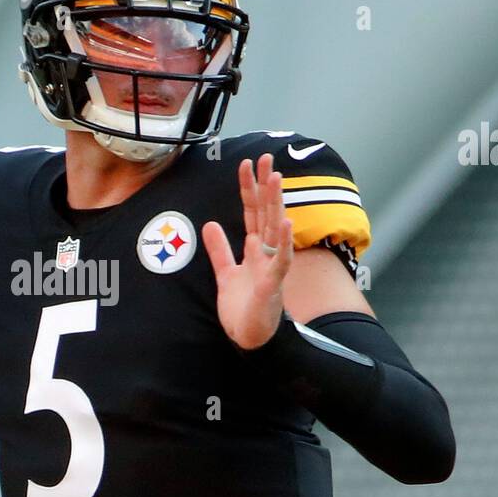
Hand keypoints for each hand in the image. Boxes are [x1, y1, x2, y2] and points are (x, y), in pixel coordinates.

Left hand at [202, 154, 292, 349]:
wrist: (249, 338)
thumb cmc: (242, 308)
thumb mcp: (225, 273)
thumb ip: (219, 249)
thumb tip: (210, 224)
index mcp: (255, 249)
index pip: (252, 212)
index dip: (249, 188)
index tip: (246, 164)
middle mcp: (267, 254)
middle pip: (266, 213)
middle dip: (266, 186)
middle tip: (265, 158)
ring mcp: (272, 267)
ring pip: (276, 229)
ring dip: (276, 204)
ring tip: (276, 180)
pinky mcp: (273, 285)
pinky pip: (281, 261)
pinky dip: (285, 243)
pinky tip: (287, 224)